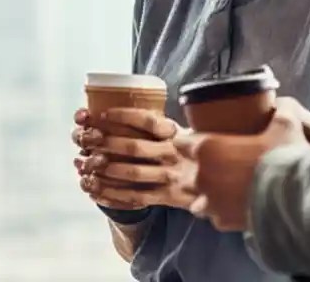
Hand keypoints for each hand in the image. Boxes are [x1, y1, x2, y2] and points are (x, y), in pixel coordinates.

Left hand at [72, 107, 195, 210]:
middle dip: (105, 144)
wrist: (225, 179)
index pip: (147, 120)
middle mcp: (172, 153)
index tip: (102, 114)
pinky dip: (113, 195)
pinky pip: (136, 197)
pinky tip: (94, 191)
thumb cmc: (195, 150)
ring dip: (105, 170)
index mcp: (175, 133)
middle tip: (85, 140)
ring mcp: (170, 177)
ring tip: (84, 165)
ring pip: (131, 173)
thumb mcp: (185, 130)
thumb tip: (116, 110)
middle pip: (133, 147)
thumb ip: (160, 123)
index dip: (123, 116)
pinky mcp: (168, 198)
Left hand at [174, 101, 305, 230]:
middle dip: (204, 171)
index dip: (191, 142)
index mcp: (208, 148)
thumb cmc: (284, 157)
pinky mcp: (223, 222)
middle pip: (190, 173)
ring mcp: (210, 202)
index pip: (181, 143)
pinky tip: (238, 209)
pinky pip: (217, 218)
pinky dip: (224, 214)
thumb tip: (284, 104)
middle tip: (223, 168)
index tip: (203, 144)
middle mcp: (202, 175)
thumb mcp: (285, 127)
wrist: (296, 198)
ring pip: (199, 199)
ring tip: (228, 193)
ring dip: (210, 196)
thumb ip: (281, 112)